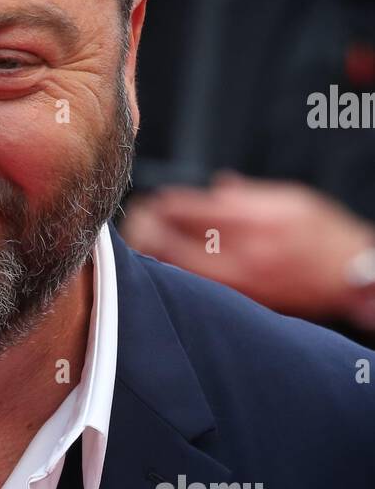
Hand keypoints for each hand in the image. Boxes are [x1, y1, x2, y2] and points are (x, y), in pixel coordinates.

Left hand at [122, 171, 374, 318]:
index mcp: (256, 220)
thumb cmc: (326, 236)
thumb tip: (218, 187)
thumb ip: (249, 194)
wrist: (352, 278)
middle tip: (136, 219)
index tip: (152, 200)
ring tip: (143, 242)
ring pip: (179, 269)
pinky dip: (177, 276)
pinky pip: (198, 289)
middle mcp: (244, 252)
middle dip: (148, 228)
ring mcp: (242, 281)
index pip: (192, 209)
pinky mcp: (243, 302)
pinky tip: (166, 267)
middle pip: (175, 241)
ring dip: (155, 254)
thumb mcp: (292, 199)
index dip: (165, 204)